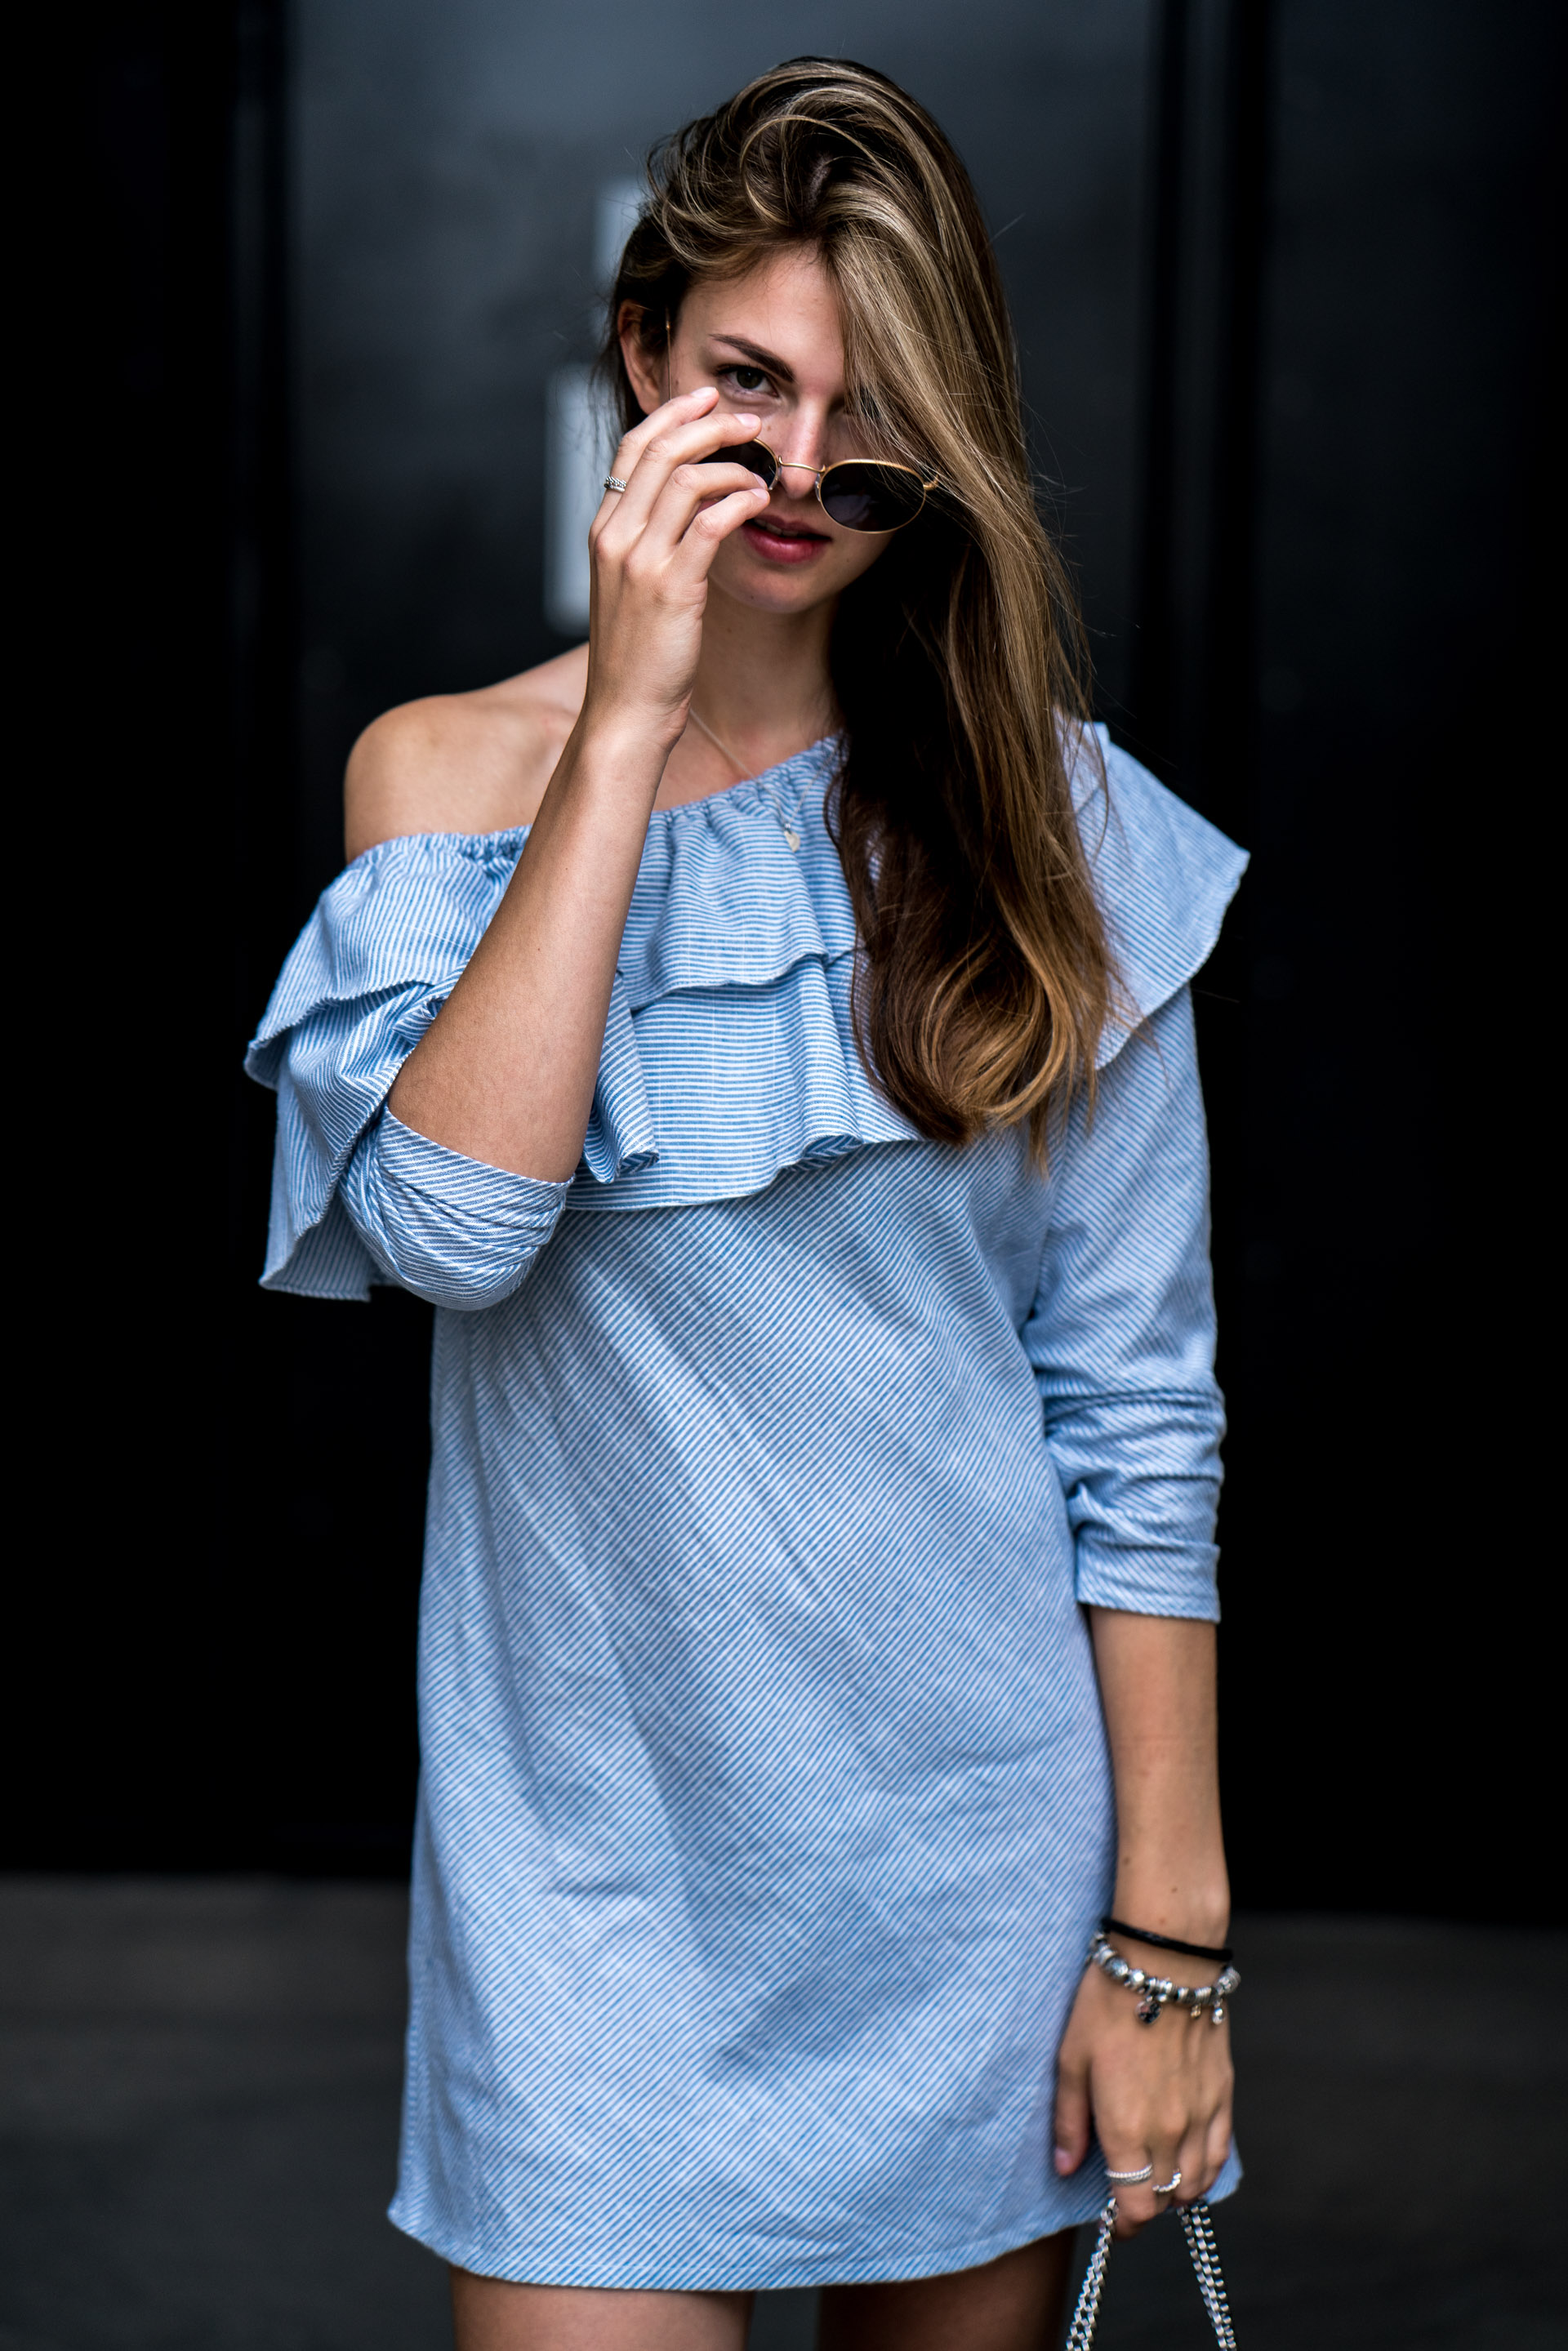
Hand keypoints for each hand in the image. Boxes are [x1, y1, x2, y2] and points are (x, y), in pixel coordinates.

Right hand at [584, 386, 771, 752]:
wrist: (625, 713)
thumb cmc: (637, 660)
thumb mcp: (632, 591)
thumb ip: (649, 546)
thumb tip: (688, 511)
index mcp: (603, 532)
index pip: (631, 449)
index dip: (672, 415)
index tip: (706, 398)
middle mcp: (615, 538)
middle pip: (659, 450)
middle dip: (708, 423)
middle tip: (749, 421)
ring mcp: (640, 561)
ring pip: (685, 478)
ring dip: (732, 464)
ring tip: (762, 471)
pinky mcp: (671, 587)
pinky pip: (708, 522)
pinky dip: (739, 501)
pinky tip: (759, 503)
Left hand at [1052, 1946, 1233, 2236]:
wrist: (1164, 1962)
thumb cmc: (1108, 2005)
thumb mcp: (1071, 2060)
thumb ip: (1069, 2121)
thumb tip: (1066, 2168)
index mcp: (1128, 2129)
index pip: (1135, 2210)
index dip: (1123, 2226)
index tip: (1111, 2222)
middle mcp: (1170, 2132)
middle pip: (1164, 2200)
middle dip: (1144, 2207)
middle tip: (1126, 2194)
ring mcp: (1201, 2116)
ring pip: (1196, 2183)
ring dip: (1175, 2191)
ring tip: (1154, 2178)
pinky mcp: (1222, 2095)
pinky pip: (1221, 2153)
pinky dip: (1207, 2169)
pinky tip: (1191, 2163)